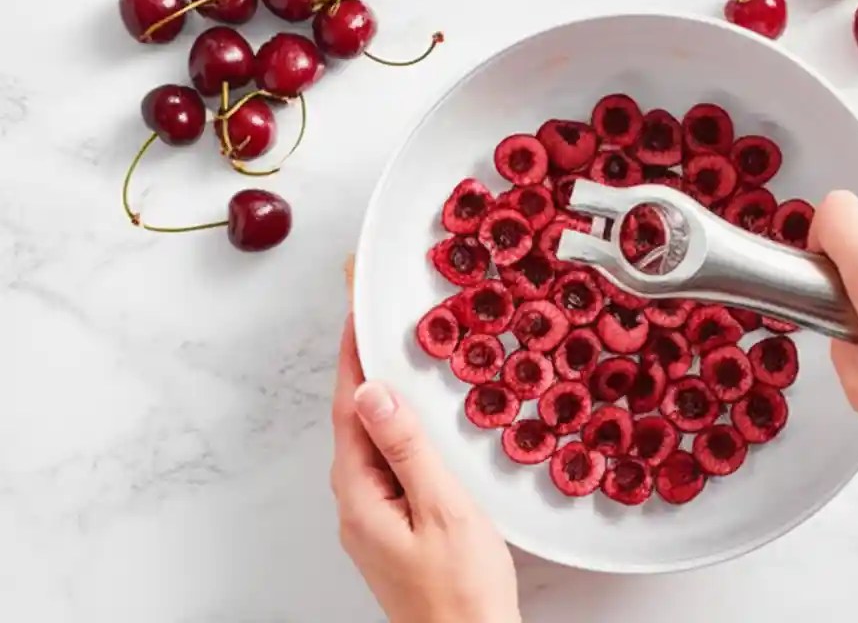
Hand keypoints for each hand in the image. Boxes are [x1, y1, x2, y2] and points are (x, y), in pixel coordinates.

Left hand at [331, 310, 519, 621]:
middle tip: (379, 325)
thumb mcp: (442, 510)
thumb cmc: (461, 591)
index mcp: (360, 497)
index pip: (347, 410)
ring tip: (401, 361)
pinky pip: (387, 467)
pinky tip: (420, 426)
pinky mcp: (393, 531)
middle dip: (363, 372)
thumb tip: (372, 394)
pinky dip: (399, 435)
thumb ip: (407, 450)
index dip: (351, 359)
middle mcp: (356, 507)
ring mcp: (373, 521)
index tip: (355, 313)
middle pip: (353, 424)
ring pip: (371, 446)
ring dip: (383, 403)